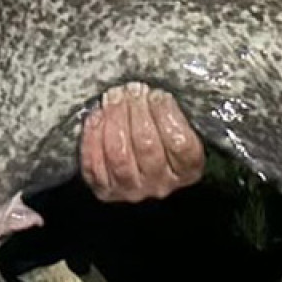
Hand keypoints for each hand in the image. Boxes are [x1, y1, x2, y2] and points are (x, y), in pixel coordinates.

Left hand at [79, 83, 204, 201]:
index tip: (157, 94)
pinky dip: (93, 137)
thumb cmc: (164, 139)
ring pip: (119, 155)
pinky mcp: (106, 191)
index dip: (166, 115)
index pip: (180, 144)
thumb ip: (174, 114)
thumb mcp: (181, 128)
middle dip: (136, 111)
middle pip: (147, 146)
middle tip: (132, 89)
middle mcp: (161, 185)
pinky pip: (94, 165)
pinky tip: (97, 116)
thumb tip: (155, 92)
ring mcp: (132, 190)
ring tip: (114, 97)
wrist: (142, 171)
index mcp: (188, 170)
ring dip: (114, 120)